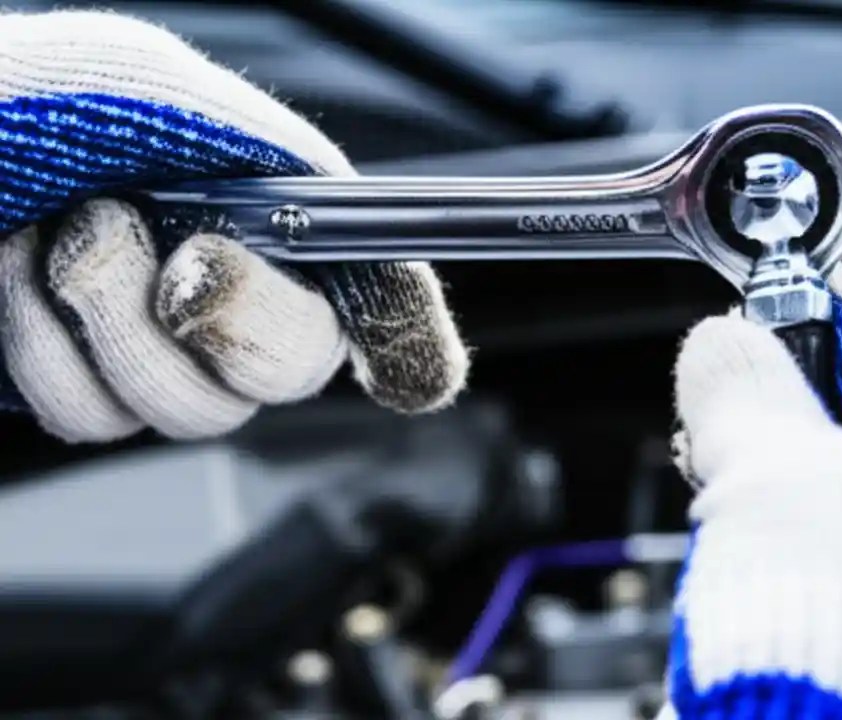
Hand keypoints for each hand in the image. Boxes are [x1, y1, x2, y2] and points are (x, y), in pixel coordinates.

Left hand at [0, 12, 467, 441]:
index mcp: (266, 205)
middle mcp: (225, 282)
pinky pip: (96, 418)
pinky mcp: (79, 388)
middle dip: (231, 319)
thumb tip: (388, 287)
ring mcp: (153, 346)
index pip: (373, 283)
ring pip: (194, 411)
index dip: (403, 330)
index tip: (407, 374)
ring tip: (59, 236)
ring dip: (110, 319)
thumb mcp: (157, 93)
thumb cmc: (20, 102)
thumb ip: (279, 175)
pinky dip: (46, 350)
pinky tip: (15, 281)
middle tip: (177, 263)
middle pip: (295, 368)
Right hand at [666, 265, 841, 718]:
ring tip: (732, 504)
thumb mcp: (766, 466)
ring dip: (795, 495)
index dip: (819, 310)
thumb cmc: (832, 627)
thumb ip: (741, 383)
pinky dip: (813, 563)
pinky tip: (762, 574)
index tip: (765, 300)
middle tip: (727, 420)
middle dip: (793, 419)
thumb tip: (724, 344)